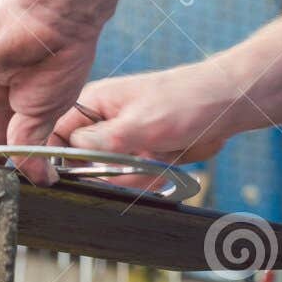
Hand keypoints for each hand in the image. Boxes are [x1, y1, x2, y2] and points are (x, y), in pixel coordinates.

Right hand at [49, 59, 256, 182]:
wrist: (227, 105)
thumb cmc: (184, 101)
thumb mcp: (136, 125)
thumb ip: (97, 142)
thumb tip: (67, 154)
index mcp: (93, 103)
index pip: (55, 135)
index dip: (54, 159)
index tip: (62, 180)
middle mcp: (104, 122)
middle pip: (84, 163)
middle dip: (109, 173)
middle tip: (135, 164)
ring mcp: (125, 138)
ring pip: (112, 175)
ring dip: (135, 176)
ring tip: (159, 160)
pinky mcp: (144, 152)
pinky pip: (136, 177)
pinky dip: (152, 176)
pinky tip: (169, 164)